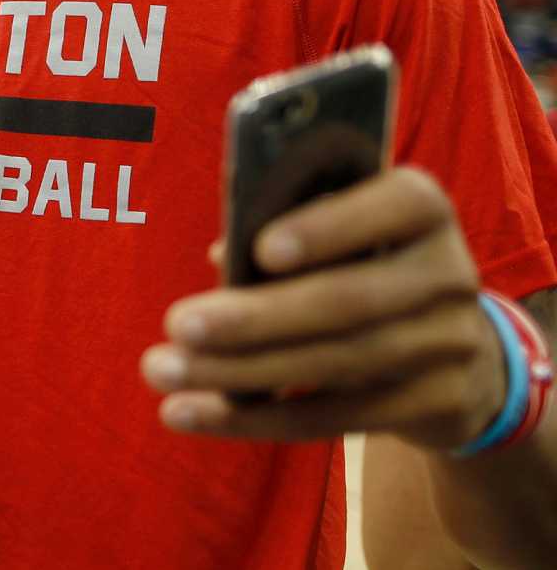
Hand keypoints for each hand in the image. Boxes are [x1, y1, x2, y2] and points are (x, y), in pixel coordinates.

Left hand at [141, 167, 504, 451]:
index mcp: (422, 209)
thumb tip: (222, 257)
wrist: (460, 352)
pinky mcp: (434, 406)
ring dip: (238, 372)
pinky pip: (333, 417)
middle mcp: (447, 274)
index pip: (393, 206)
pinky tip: (189, 411)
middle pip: (347, 301)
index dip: (328, 228)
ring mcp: (449, 345)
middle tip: (176, 325)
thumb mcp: (342, 232)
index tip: (260, 249)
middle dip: (256, 317)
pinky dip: (253, 418)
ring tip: (163, 370)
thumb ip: (287, 228)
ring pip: (333, 364)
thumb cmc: (361, 263)